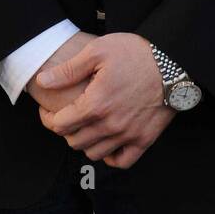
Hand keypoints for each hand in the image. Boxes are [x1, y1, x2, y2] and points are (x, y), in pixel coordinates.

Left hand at [34, 32, 176, 168]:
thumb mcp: (97, 51)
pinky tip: (107, 141)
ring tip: (85, 127)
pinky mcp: (145, 139)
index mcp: (95, 104)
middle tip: (65, 117)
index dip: (47, 118)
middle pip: (74, 142)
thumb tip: (42, 81)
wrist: (173, 61)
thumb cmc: (135, 53)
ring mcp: (128, 135)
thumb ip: (68, 70)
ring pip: (94, 154)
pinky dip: (110, 157)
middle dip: (64, 130)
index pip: (60, 125)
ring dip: (85, 143)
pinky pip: (121, 162)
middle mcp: (110, 125)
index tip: (47, 110)